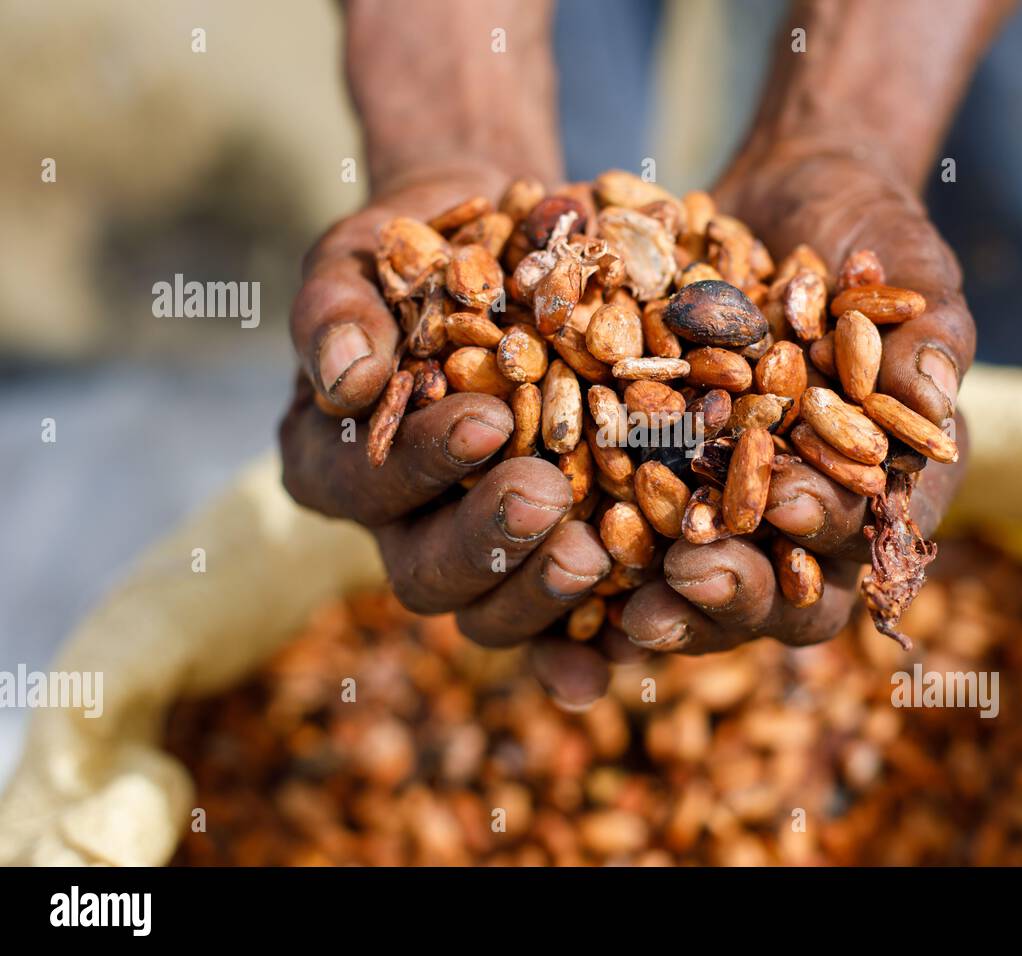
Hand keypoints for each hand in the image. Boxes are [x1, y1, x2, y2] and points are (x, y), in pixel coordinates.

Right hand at [279, 170, 624, 709]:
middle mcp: (399, 525)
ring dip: (540, 594)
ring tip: (597, 557)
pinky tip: (628, 645)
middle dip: (488, 538)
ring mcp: (472, 554)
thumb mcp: (361, 257)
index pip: (363, 482)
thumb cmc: (416, 248)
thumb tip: (346, 378)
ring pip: (491, 610)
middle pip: (426, 569)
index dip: (421, 462)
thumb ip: (340, 309)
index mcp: (335, 462)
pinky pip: (559, 629)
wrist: (499, 250)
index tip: (487, 421)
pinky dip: (588, 644)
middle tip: (548, 497)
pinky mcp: (541, 563)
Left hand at [621, 140, 972, 654]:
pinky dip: (615, 554)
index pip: (863, 529)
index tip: (784, 500)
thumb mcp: (905, 262)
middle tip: (689, 575)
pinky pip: (640, 530)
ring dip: (673, 600)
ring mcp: (734, 500)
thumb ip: (926, 331)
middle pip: (786, 591)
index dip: (828, 527)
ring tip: (631, 605)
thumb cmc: (863, 226)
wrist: (777, 193)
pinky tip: (573, 559)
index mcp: (882, 475)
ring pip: (709, 579)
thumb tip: (935, 398)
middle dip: (739, 592)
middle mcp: (809, 505)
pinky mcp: (669, 478)